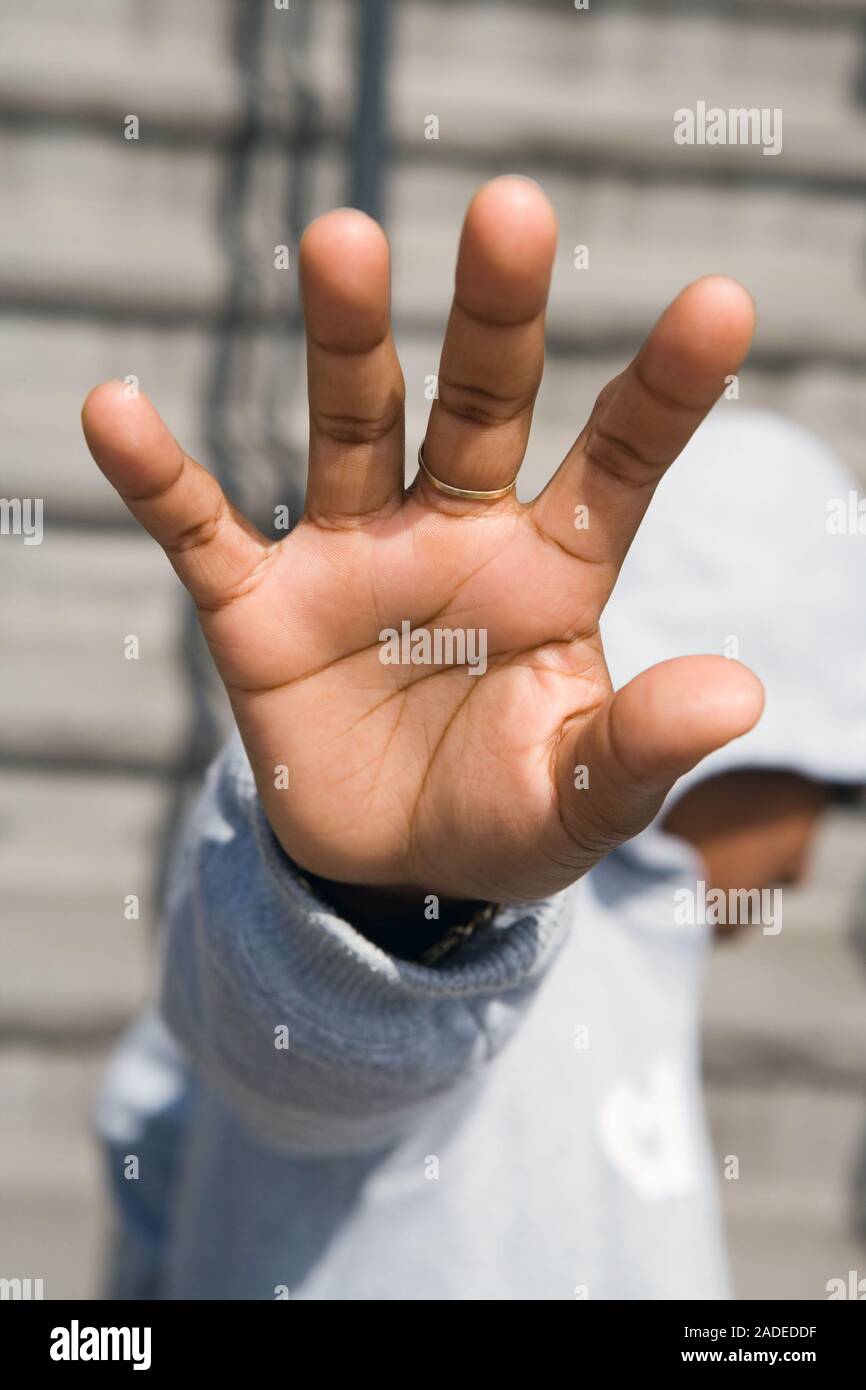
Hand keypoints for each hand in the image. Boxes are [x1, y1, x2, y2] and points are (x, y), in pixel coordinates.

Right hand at [82, 177, 762, 904]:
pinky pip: (202, 531)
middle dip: (494, 317)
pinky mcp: (260, 608)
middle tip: (511, 210)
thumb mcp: (583, 800)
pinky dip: (161, 476)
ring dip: (348, 340)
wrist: (396, 868)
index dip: (665, 391)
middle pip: (480, 405)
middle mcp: (455, 535)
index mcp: (553, 571)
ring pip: (352, 427)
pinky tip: (116, 408)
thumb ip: (641, 748)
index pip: (618, 463)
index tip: (721, 303)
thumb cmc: (507, 816)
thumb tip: (739, 695)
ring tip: (342, 240)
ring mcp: (353, 559)